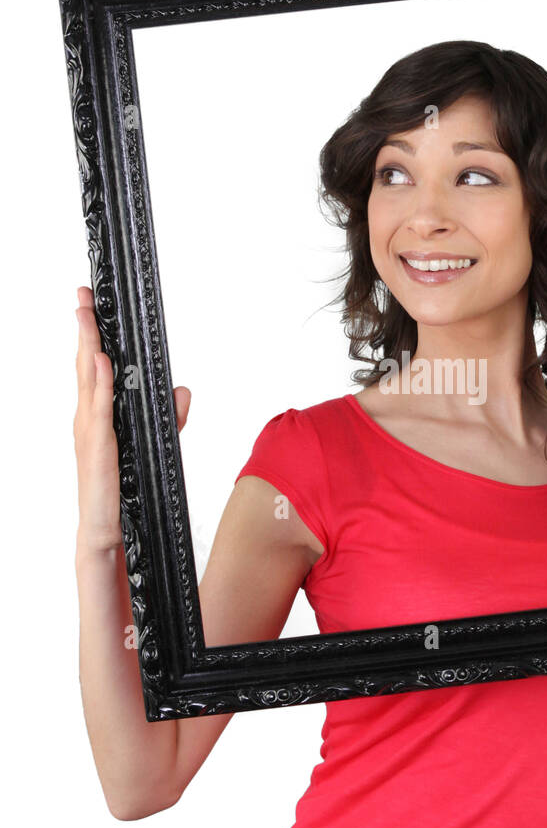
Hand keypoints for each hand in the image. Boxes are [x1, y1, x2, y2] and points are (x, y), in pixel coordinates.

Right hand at [74, 285, 191, 554]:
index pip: (95, 368)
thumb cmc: (126, 491)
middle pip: (86, 364)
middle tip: (83, 294)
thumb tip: (183, 390)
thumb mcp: (155, 445)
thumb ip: (169, 417)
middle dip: (85, 327)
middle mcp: (89, 420)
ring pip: (87, 378)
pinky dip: (99, 383)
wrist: (109, 533)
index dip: (93, 336)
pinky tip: (101, 360)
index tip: (92, 305)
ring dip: (87, 344)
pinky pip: (99, 409)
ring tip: (86, 313)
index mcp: (100, 417)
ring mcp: (90, 432)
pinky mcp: (98, 449)